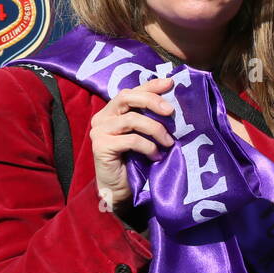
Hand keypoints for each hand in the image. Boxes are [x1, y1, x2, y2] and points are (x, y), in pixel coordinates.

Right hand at [90, 76, 175, 213]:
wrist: (120, 188)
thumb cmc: (135, 160)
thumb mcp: (145, 135)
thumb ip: (151, 118)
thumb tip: (174, 104)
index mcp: (113, 110)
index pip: (132, 91)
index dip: (151, 85)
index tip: (171, 83)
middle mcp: (103, 116)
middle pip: (128, 97)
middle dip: (152, 101)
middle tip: (171, 111)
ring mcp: (99, 130)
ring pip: (132, 120)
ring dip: (156, 130)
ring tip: (169, 143)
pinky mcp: (101, 146)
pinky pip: (131, 140)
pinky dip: (148, 147)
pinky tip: (155, 156)